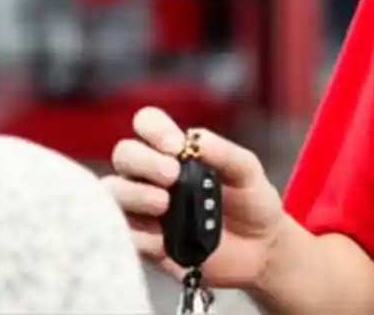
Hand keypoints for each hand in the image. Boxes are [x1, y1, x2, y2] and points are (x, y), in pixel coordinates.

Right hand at [103, 107, 286, 289]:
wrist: (260, 250)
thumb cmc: (251, 202)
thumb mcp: (248, 171)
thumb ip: (223, 152)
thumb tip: (193, 138)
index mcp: (175, 150)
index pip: (147, 123)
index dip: (154, 129)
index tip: (175, 146)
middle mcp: (153, 174)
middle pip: (124, 154)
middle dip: (143, 161)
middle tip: (172, 175)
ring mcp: (145, 208)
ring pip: (113, 191)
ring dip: (133, 193)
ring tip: (163, 204)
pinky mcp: (145, 241)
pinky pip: (124, 234)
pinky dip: (140, 235)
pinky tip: (163, 239)